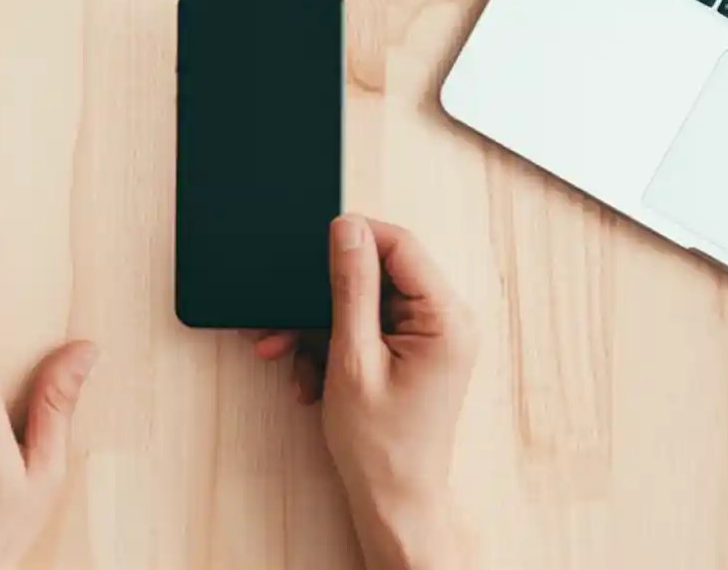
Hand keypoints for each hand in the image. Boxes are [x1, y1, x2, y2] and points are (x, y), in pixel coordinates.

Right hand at [251, 215, 477, 568]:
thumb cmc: (380, 444)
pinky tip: (309, 376)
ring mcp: (430, 335)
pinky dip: (330, 344)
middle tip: (280, 318)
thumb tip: (346, 228)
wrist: (393, 500)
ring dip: (317, 326)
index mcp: (445, 318)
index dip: (352, 239)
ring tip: (285, 354)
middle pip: (378, 272)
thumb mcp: (352, 359)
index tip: (307, 249)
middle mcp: (447, 320)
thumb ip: (351, 288)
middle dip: (322, 295)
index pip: (400, 245)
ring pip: (363, 301)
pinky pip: (365, 325)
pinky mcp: (412, 349)